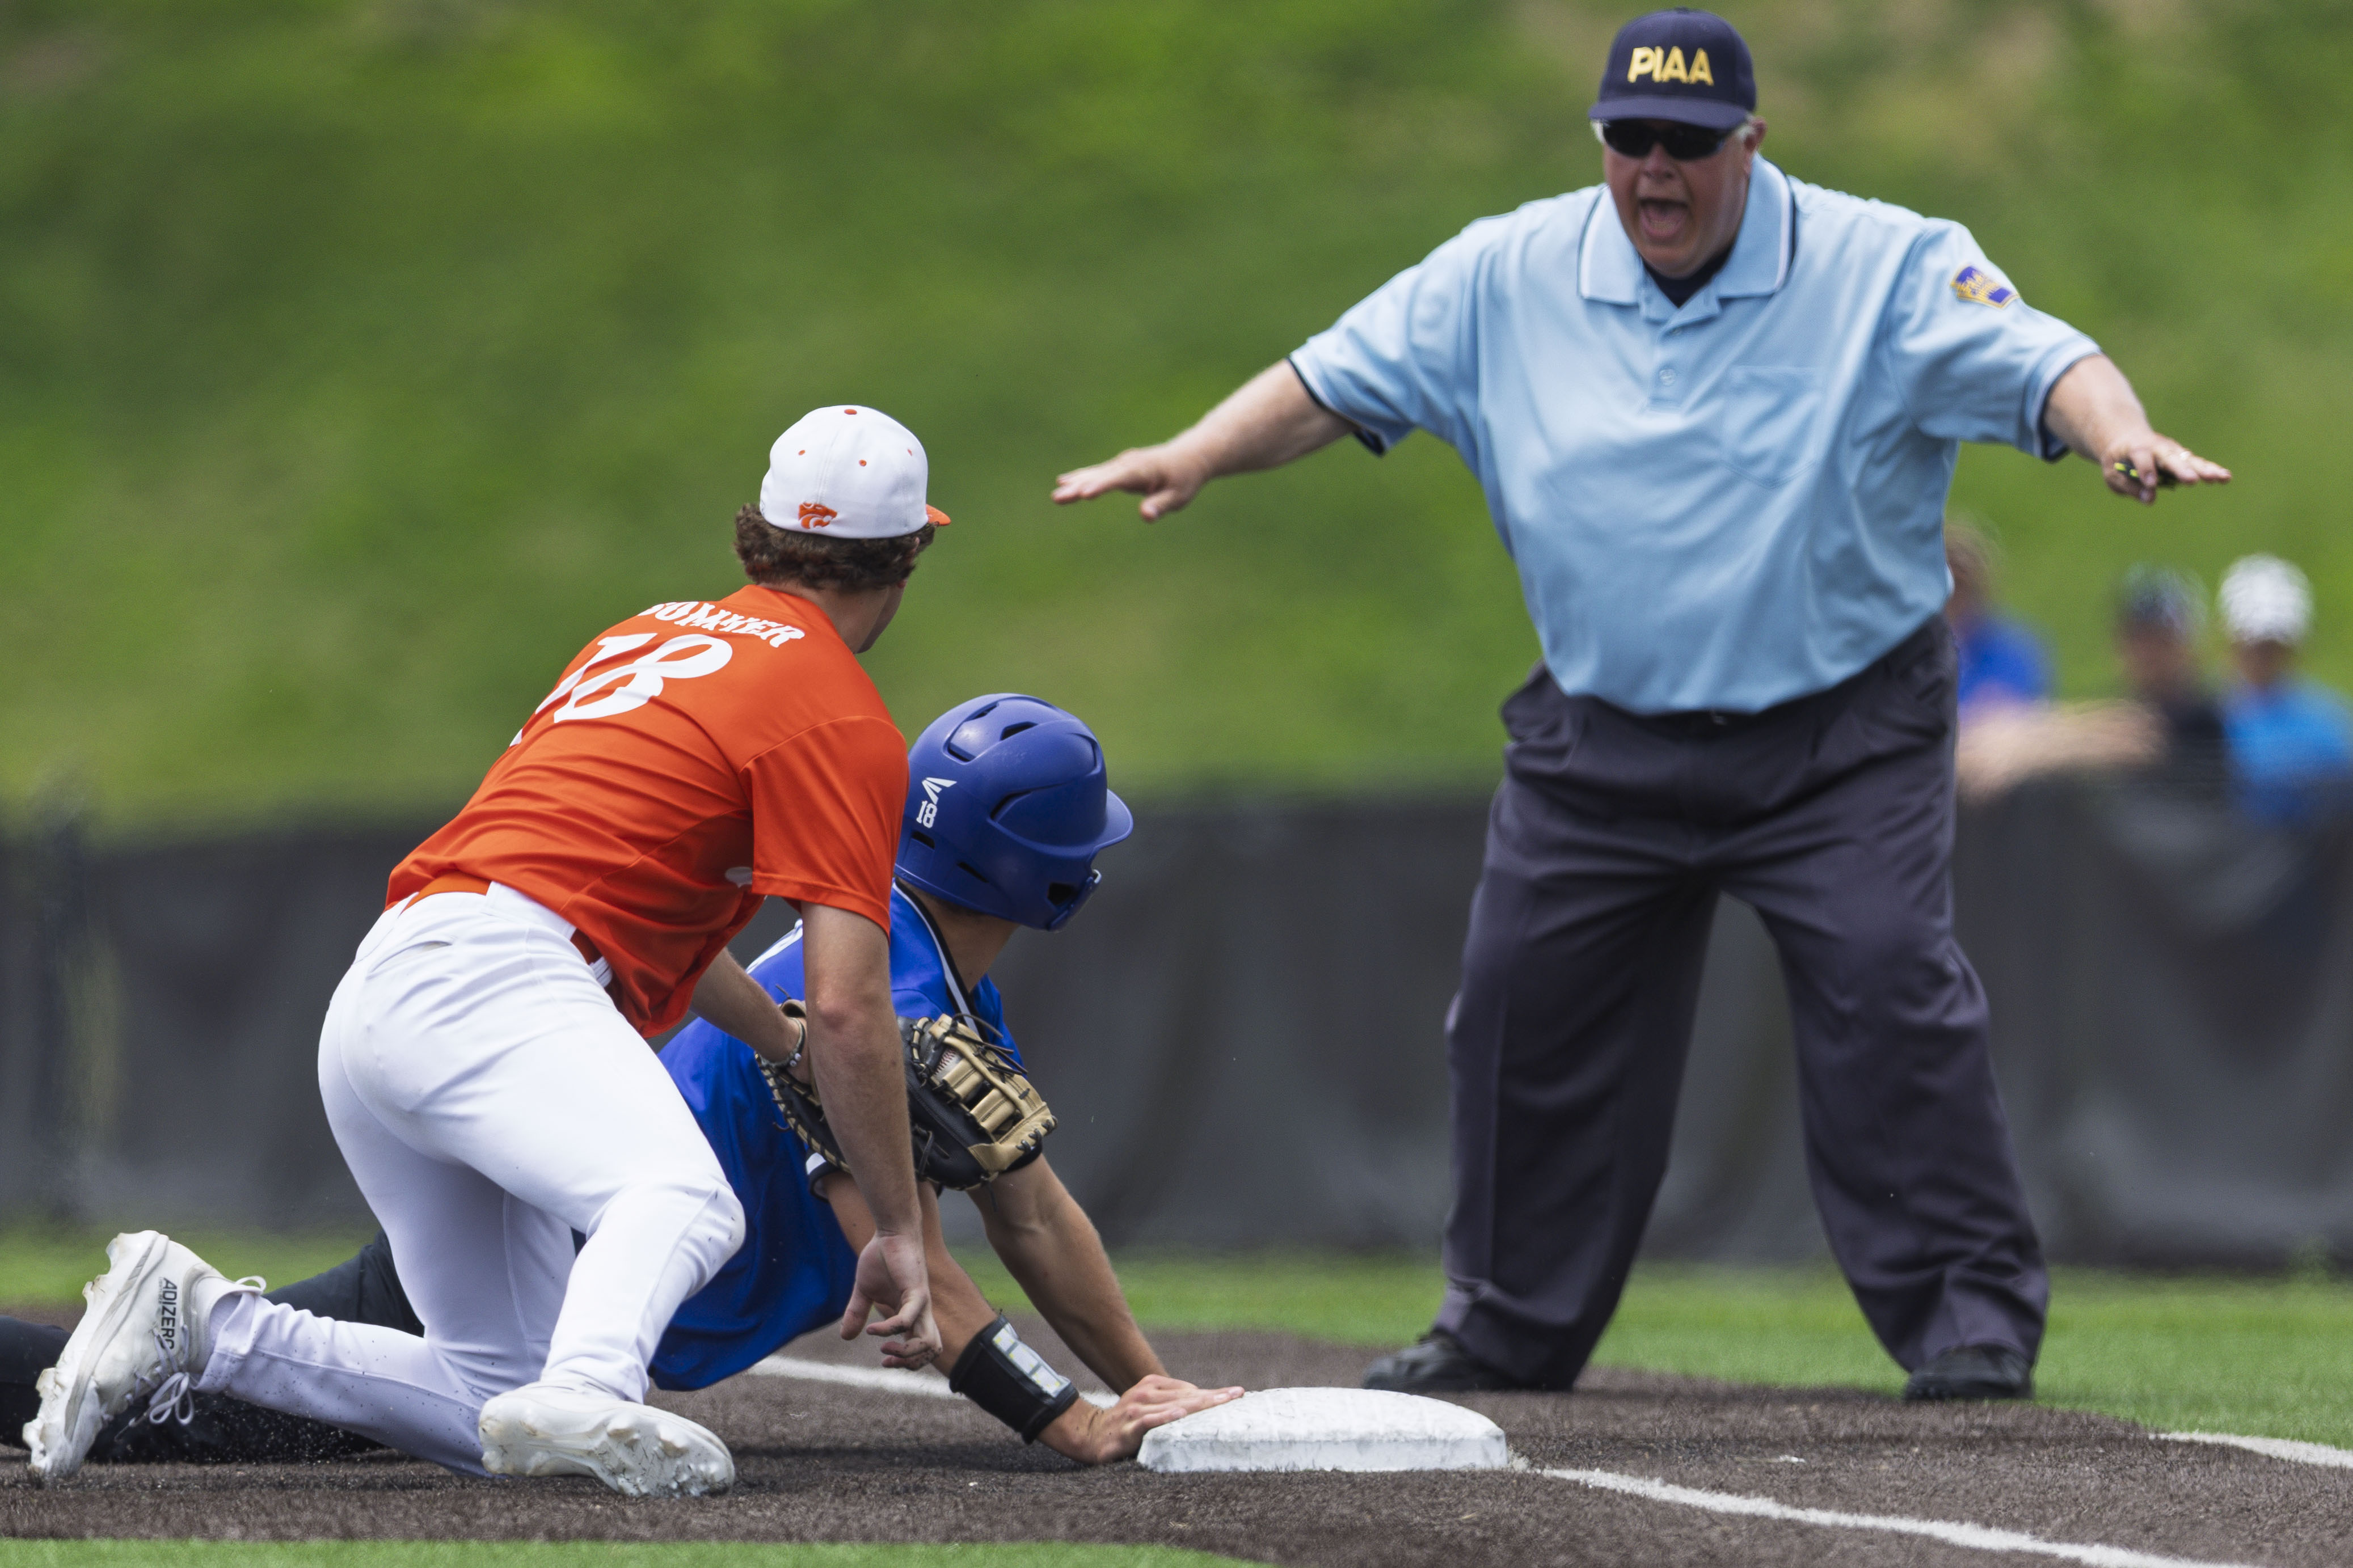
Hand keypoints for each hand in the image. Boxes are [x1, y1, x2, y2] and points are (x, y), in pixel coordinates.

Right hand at [842, 1231, 939, 1368]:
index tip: (884, 1360)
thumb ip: (856, 1313)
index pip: (922, 1347)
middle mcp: (920, 1312)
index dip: (907, 1362)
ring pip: (928, 1340)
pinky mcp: (916, 1291)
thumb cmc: (882, 1258)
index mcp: (912, 1314)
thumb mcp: (864, 1291)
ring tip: (884, 1348)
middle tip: (886, 1360)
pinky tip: (873, 1329)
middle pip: (932, 1349)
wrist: (891, 1232)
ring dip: (906, 1352)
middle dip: (910, 1364)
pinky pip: (908, 1318)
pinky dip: (889, 1329)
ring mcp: (921, 1303)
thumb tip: (845, 1337)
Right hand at [1043, 1375, 1244, 1464]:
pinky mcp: (1129, 1426)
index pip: (1191, 1390)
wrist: (1091, 1435)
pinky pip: (1149, 1421)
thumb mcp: (1149, 1406)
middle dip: (1214, 1397)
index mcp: (1153, 1384)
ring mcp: (1137, 1408)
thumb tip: (1204, 1404)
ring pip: (1174, 1405)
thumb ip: (1172, 1403)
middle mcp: (1146, 1392)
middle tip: (1237, 1396)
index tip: (1238, 1393)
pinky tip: (1180, 1415)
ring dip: (1198, 1405)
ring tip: (1220, 1403)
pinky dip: (1164, 1417)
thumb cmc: (1127, 1422)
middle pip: (1187, 1395)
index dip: (1214, 1393)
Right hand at [1051, 444, 1205, 520]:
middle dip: (1079, 487)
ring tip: (1056, 495)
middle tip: (1058, 497)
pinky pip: (1097, 473)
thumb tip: (1146, 515)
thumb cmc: (1185, 479)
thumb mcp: (1179, 496)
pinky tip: (1063, 480)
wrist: (1190, 456)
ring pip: (1095, 474)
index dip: (1101, 486)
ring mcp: (1122, 464)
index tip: (1084, 494)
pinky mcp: (1119, 467)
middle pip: (1100, 476)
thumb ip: (1160, 505)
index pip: (1118, 479)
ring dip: (1074, 484)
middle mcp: (1128, 463)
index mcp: (1143, 470)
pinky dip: (1081, 477)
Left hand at [2100, 433, 2230, 503]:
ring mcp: (2172, 451)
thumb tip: (2150, 498)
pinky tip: (2225, 477)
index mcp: (2135, 448)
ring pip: (2189, 459)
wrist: (2127, 438)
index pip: (2141, 456)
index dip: (2146, 469)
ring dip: (2204, 469)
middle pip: (2170, 457)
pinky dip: (2211, 469)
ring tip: (2220, 478)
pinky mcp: (2182, 457)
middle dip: (2181, 469)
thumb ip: (2129, 486)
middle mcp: (2157, 447)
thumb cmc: (2118, 460)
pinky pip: (2197, 463)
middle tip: (2192, 480)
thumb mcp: (2113, 475)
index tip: (2150, 484)